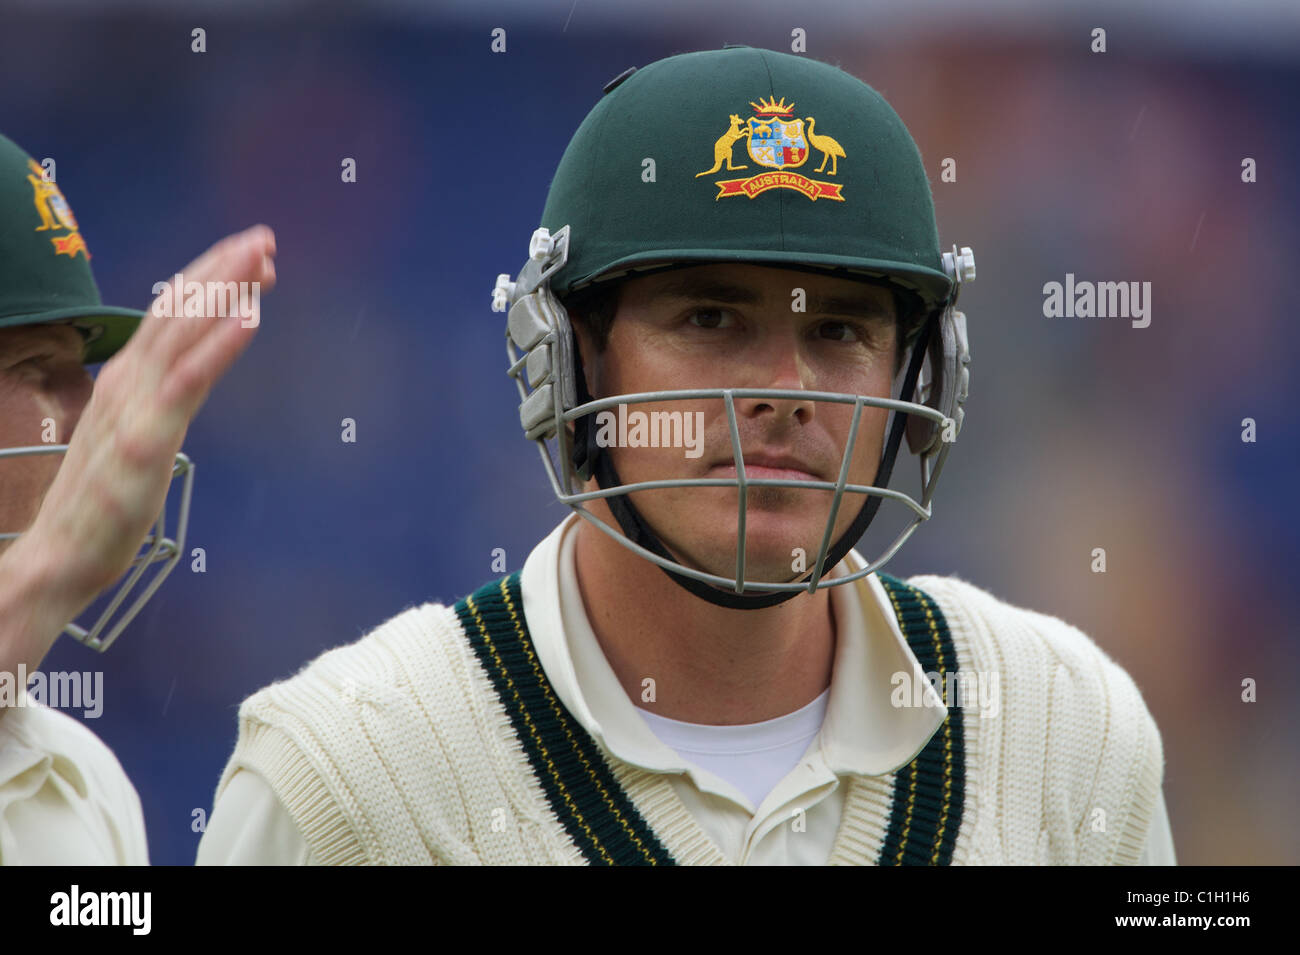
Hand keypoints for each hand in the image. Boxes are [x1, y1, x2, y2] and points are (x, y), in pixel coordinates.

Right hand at [14, 225, 275, 635]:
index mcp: (125, 378)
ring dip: (226, 289)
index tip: (251, 256)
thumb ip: (155, 402)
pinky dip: (222, 344)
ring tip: (262, 258)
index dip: (209, 279)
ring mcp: (136, 407)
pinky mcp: (148, 438)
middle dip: (223, 267)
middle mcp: (128, 380)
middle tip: (265, 236)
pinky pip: (189, 380)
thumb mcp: (131, 435)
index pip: (170, 313)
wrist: (59, 556)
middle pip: (178, 307)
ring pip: (184, 330)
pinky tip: (251, 316)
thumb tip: (181, 380)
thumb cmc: (99, 502)